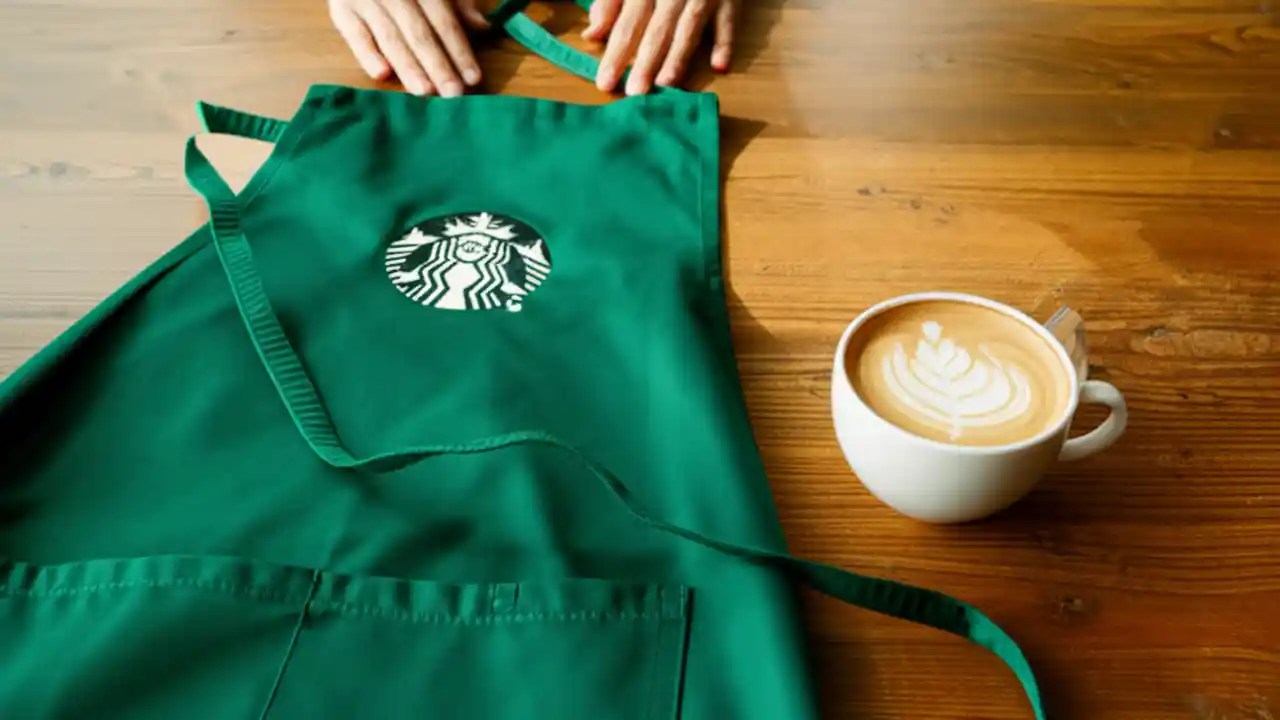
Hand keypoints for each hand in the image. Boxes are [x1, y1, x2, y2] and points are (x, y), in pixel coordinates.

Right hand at [329, 0, 488, 96]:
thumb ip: (458, 3)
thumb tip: (483, 27)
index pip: (444, 21)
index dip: (459, 49)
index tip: (472, 78)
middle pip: (419, 33)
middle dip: (437, 66)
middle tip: (452, 94)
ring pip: (390, 38)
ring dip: (408, 67)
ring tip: (424, 92)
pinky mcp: (340, 10)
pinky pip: (354, 35)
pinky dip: (367, 54)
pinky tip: (382, 74)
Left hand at [584, 0, 736, 95]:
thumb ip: (610, 4)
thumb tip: (592, 34)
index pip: (627, 24)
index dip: (616, 53)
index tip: (605, 83)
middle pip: (657, 29)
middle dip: (646, 61)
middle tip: (635, 93)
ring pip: (689, 27)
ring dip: (679, 56)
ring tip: (666, 84)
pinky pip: (728, 21)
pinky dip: (725, 42)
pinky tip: (719, 65)